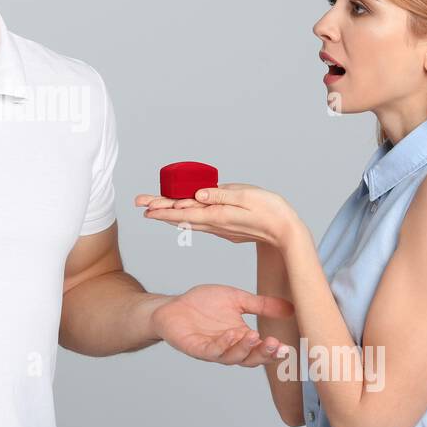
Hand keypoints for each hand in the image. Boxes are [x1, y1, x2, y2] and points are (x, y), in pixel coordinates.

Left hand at [134, 183, 298, 247]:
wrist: (287, 233)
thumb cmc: (271, 211)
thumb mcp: (247, 197)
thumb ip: (221, 195)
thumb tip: (197, 194)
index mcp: (218, 216)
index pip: (184, 212)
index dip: (163, 210)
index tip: (146, 209)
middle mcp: (216, 224)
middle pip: (182, 217)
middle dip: (160, 210)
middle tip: (140, 205)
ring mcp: (221, 228)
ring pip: (190, 220)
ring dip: (171, 214)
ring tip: (153, 209)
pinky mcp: (227, 228)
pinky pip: (201, 221)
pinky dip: (186, 216)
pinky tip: (181, 215)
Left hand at [150, 284, 294, 366]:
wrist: (173, 306)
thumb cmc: (203, 304)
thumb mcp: (237, 299)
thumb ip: (261, 305)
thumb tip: (291, 308)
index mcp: (242, 338)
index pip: (261, 350)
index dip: (274, 351)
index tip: (287, 347)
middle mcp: (229, 348)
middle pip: (250, 359)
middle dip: (263, 353)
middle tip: (274, 344)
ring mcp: (213, 350)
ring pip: (232, 357)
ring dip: (245, 348)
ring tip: (254, 336)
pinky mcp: (196, 348)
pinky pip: (212, 351)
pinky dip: (223, 344)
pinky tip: (231, 333)